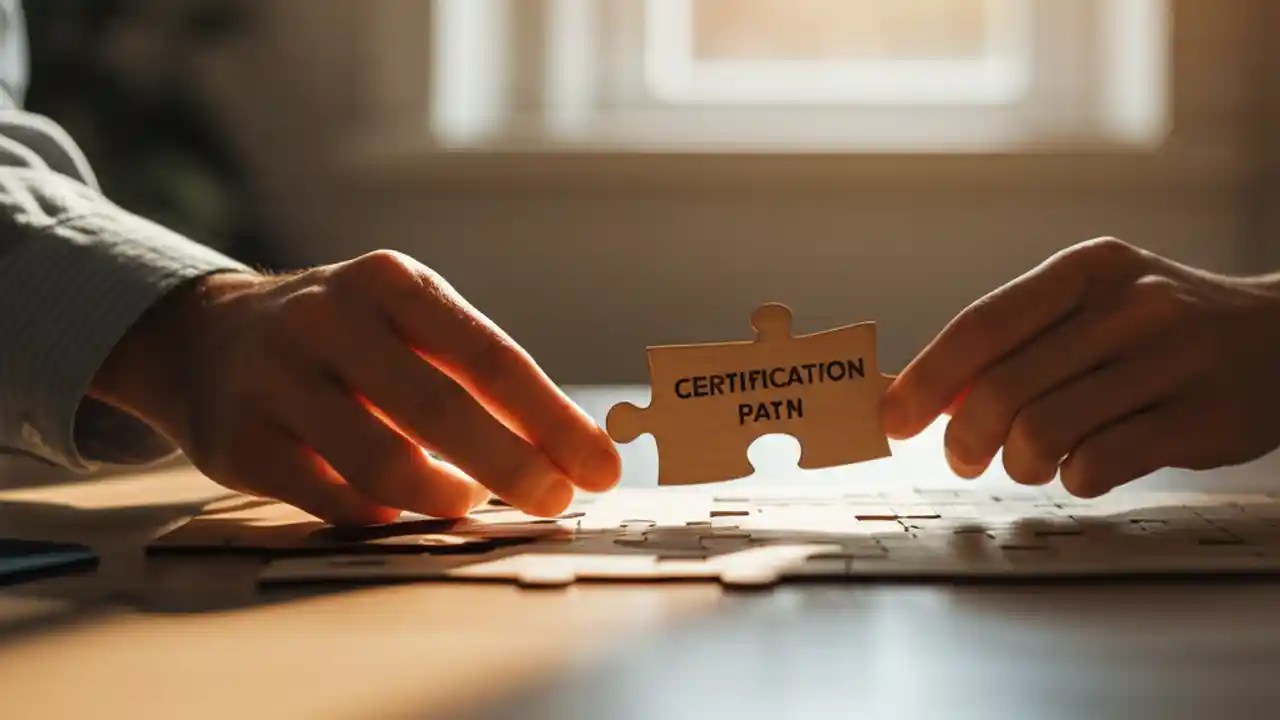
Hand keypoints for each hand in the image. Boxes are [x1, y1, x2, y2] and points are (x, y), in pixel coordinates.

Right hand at [92, 250, 619, 523]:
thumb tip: (570, 451)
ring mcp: (275, 378)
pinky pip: (330, 498)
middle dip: (511, 465)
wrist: (208, 336)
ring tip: (466, 502)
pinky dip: (380, 513)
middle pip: (437, 408)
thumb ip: (476, 379)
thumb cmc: (349, 340)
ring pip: (380, 463)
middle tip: (556, 502)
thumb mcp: (409, 324)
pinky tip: (398, 510)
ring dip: (442, 497)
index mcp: (392, 283)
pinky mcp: (238, 440)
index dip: (553, 419)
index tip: (601, 467)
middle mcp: (328, 319)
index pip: (490, 357)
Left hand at [881, 238, 1279, 496]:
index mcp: (1086, 270)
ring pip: (1044, 431)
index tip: (890, 419)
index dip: (926, 380)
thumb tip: (920, 395)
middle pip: (1002, 388)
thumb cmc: (1159, 329)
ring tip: (1030, 460)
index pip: (982, 326)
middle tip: (965, 457)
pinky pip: (1097, 465)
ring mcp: (1170, 360)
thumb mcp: (1093, 307)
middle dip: (965, 438)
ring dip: (1019, 462)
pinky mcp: (1200, 418)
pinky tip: (1084, 466)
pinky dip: (1073, 478)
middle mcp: (1128, 305)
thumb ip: (1016, 343)